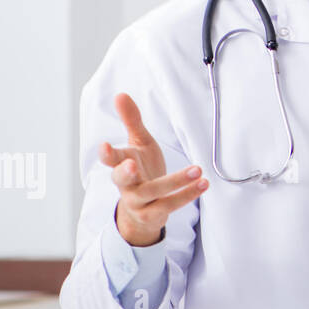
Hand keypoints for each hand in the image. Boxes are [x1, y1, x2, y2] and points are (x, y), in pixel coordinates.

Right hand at [100, 92, 206, 245]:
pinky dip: (188, 194)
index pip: (109, 159)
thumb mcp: (139, 143)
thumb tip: (120, 94)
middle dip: (125, 173)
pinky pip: (170, 205)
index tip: (104, 145)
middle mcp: (126, 185)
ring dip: (176, 182)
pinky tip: (204, 183)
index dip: (106, 153)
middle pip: (122, 180)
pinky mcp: (154, 214)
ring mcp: (138, 202)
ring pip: (154, 193)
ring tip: (198, 170)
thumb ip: (132, 121)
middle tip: (132, 165)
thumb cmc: (141, 169)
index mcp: (120, 165)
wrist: (143, 207)